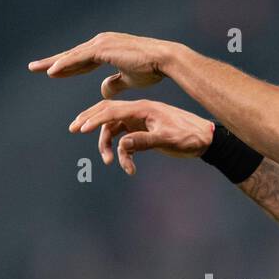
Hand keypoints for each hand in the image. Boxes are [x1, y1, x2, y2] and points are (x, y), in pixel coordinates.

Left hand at [29, 32, 175, 98]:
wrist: (165, 61)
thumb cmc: (152, 69)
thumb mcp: (128, 79)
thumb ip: (114, 83)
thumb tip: (101, 90)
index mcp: (106, 48)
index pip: (81, 59)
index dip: (66, 66)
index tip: (52, 72)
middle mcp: (101, 42)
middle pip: (72, 55)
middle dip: (53, 62)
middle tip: (34, 67)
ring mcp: (101, 43)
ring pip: (72, 56)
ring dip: (53, 63)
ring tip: (35, 69)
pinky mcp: (103, 49)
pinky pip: (79, 58)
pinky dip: (65, 64)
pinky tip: (52, 71)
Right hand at [69, 99, 213, 174]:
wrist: (206, 139)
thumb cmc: (189, 137)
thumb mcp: (168, 140)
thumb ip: (144, 142)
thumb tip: (123, 144)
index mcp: (143, 109)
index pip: (112, 110)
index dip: (94, 119)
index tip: (79, 129)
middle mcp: (139, 112)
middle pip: (107, 113)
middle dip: (89, 120)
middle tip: (73, 129)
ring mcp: (140, 121)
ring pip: (114, 129)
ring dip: (108, 145)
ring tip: (110, 162)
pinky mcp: (143, 131)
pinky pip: (125, 140)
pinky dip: (122, 153)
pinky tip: (129, 168)